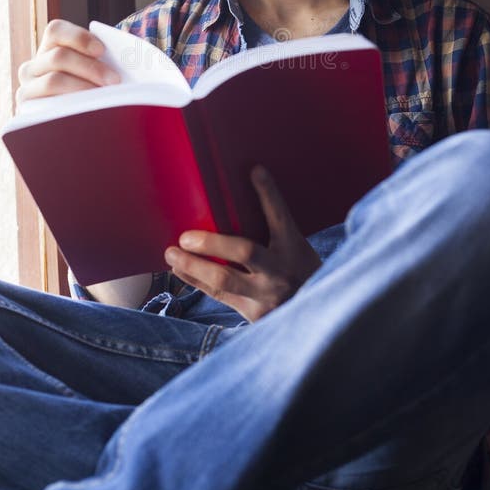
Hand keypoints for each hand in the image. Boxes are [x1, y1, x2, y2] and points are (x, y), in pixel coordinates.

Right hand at [16, 19, 119, 106]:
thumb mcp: (93, 69)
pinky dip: (71, 105)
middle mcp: (33, 65)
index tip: (102, 50)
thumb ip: (101, 60)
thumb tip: (121, 58)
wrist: (73, 125)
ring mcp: (28, 87)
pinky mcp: (29, 108)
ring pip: (53, 80)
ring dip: (83, 87)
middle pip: (58, 57)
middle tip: (114, 80)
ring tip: (105, 96)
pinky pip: (49, 104)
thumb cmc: (91, 88)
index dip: (79, 38)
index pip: (56, 31)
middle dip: (90, 68)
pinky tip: (87, 110)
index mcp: (49, 47)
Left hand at [164, 166, 321, 321]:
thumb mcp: (296, 249)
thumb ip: (272, 231)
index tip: (255, 171)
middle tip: (185, 236)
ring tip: (171, 252)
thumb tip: (239, 195)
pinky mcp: (254, 313)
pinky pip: (218, 295)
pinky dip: (195, 280)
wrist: (317, 318)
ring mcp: (266, 295)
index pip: (280, 216)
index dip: (269, 194)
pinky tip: (179, 269)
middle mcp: (280, 271)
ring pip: (223, 280)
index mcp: (294, 248)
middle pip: (244, 252)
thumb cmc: (299, 272)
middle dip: (211, 243)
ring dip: (192, 265)